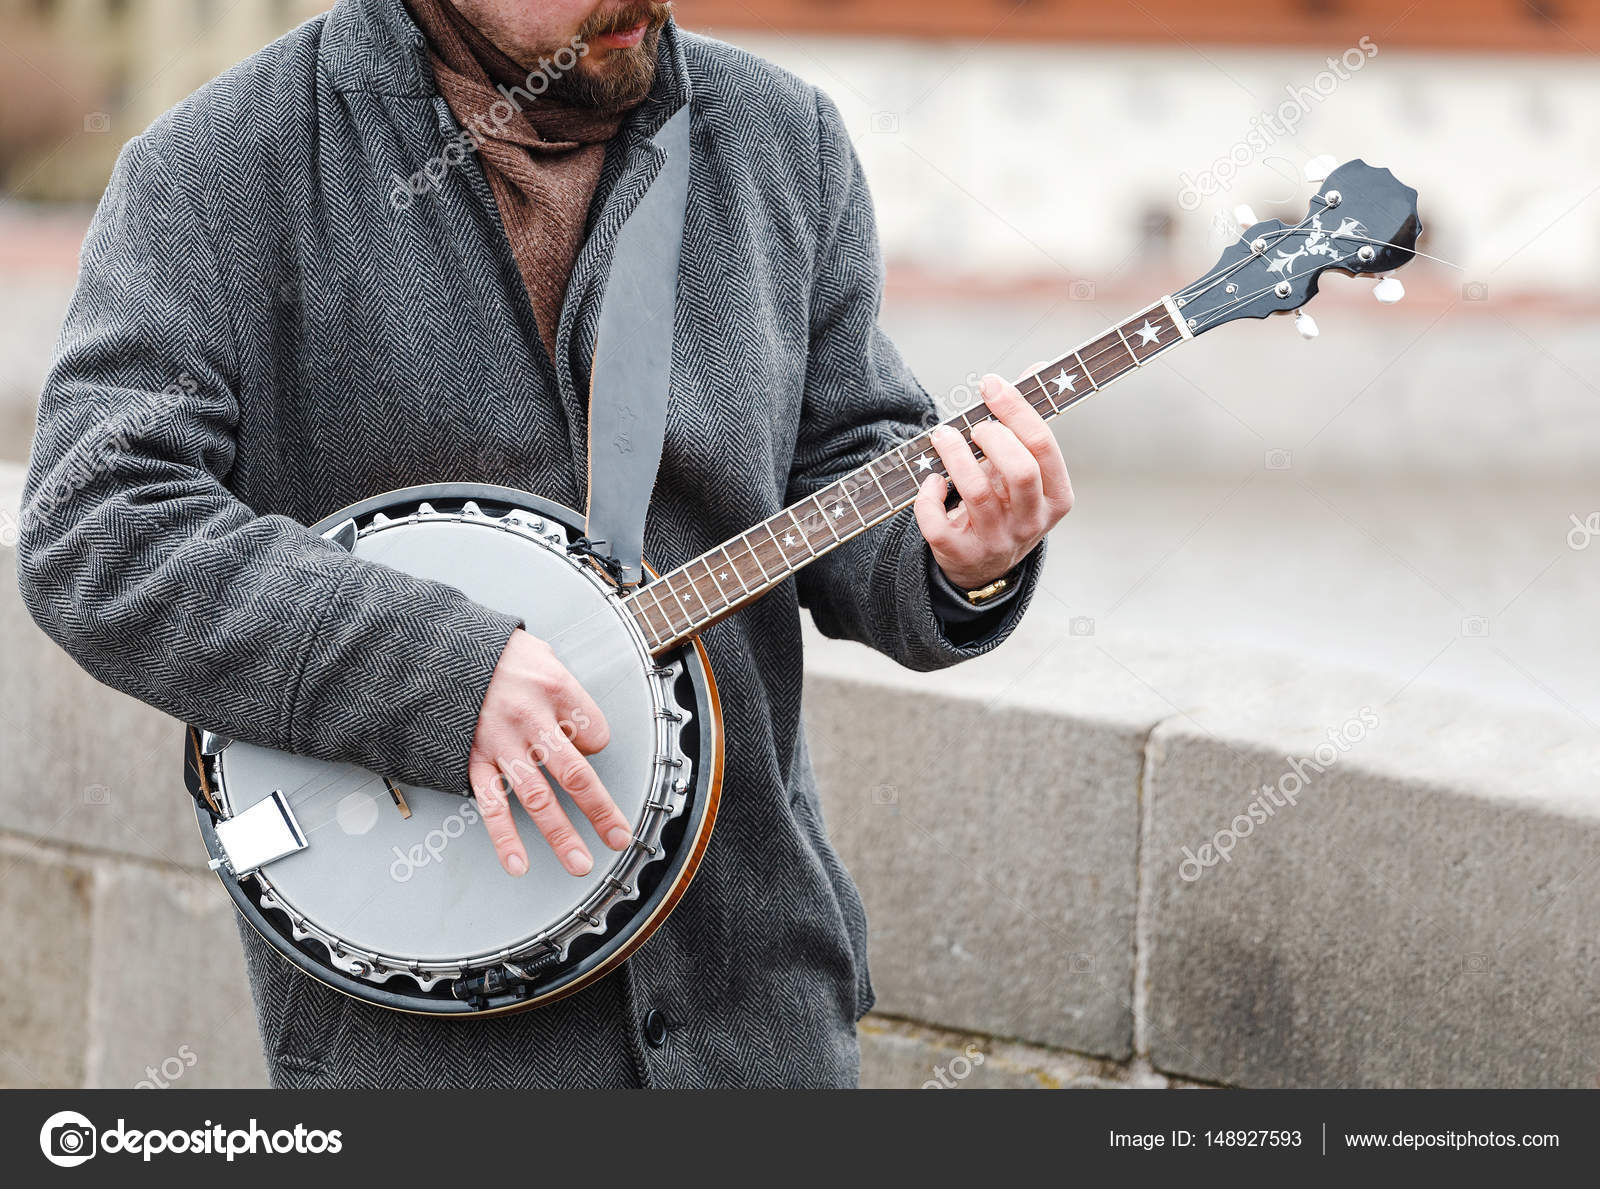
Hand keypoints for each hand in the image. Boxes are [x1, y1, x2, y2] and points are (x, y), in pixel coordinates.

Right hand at [467, 629, 629, 877]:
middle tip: (618, 838)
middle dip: (600, 811)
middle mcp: (531, 719)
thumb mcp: (539, 652)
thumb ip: (563, 688)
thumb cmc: (492, 652)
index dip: (596, 745)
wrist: (433, 649)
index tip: (586, 746)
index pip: (596, 734)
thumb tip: (580, 726)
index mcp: (555, 688)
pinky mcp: (473, 759)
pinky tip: (518, 863)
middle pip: (576, 774)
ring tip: (580, 865)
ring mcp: (501, 743)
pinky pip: (492, 803)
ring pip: (538, 798)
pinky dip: (504, 838)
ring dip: (561, 836)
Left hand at [914, 373, 1073, 590]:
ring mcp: (997, 542)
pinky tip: (931, 482)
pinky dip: (929, 497)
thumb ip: (1026, 422)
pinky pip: (939, 524)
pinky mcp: (961, 554)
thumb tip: (1038, 368)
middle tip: (973, 426)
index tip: (990, 384)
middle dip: (992, 437)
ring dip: (955, 456)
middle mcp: (1031, 522)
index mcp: (1056, 497)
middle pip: (1020, 471)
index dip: (1015, 409)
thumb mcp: (1024, 468)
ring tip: (942, 436)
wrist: (983, 564)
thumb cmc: (1005, 501)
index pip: (1042, 446)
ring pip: (977, 493)